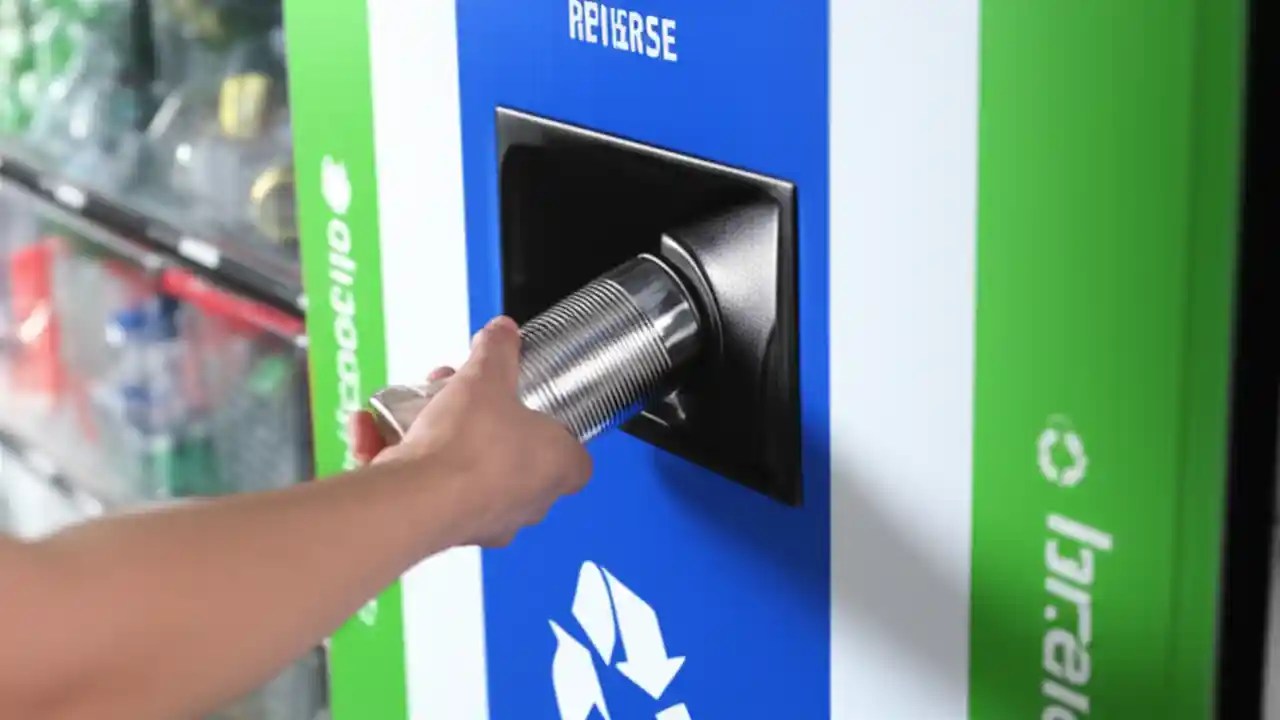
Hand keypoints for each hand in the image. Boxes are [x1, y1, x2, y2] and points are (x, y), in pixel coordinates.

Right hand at [348, 316, 592, 545]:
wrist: (417, 500)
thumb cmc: (469, 445)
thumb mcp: (487, 376)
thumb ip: (497, 350)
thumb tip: (502, 332)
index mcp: (556, 468)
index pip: (574, 456)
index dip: (554, 429)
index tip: (531, 407)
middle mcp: (526, 502)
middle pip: (511, 456)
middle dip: (481, 422)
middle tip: (461, 393)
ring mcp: (485, 520)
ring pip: (463, 473)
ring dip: (436, 438)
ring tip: (412, 409)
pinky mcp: (442, 530)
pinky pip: (422, 489)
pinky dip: (397, 461)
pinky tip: (371, 431)